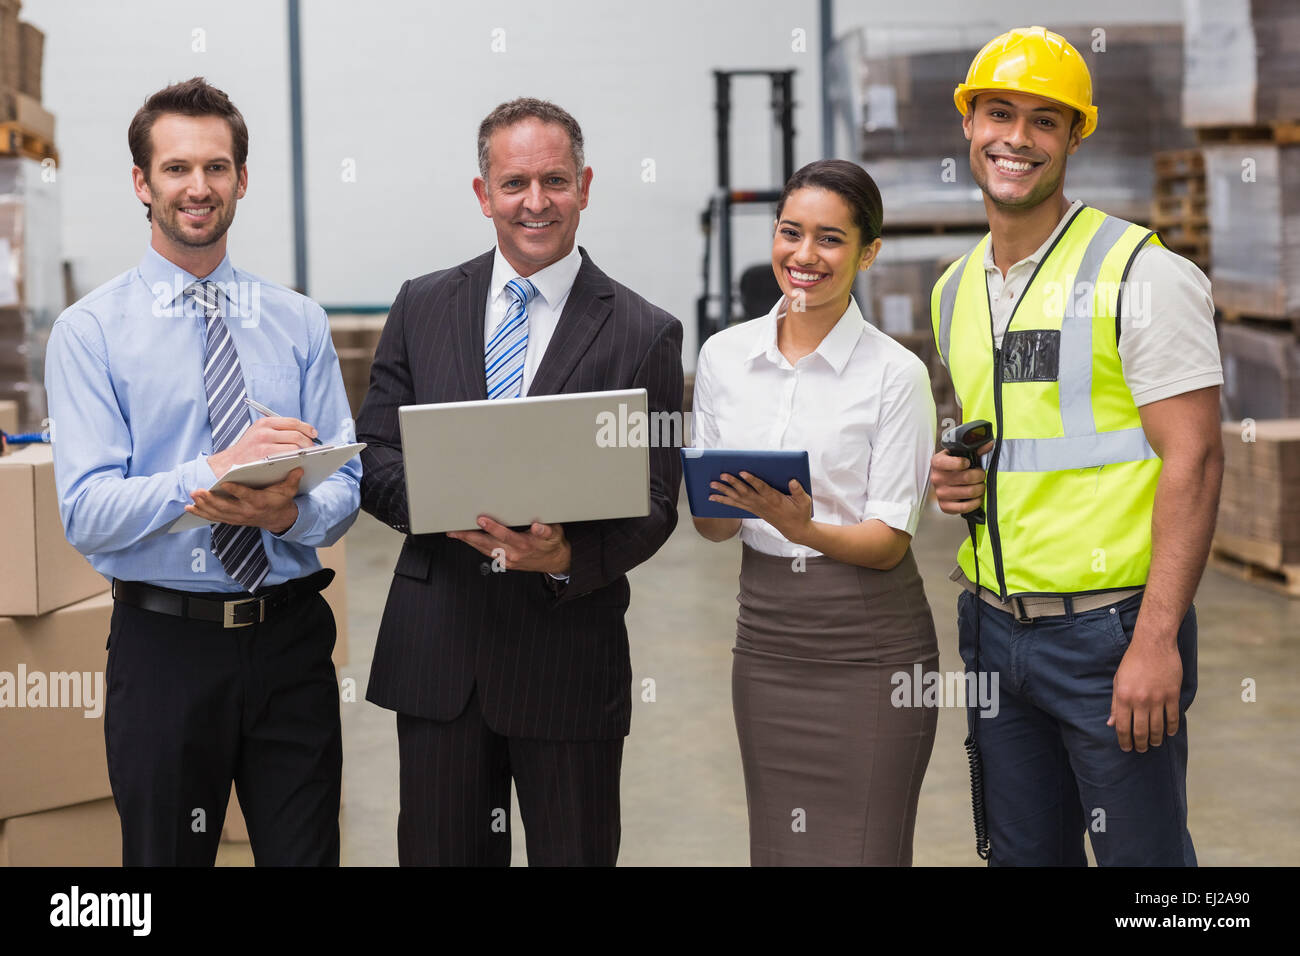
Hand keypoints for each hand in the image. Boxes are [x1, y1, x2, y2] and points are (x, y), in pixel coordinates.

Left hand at [186, 468, 302, 533]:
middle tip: (197, 491)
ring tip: (192, 497)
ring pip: (217, 513)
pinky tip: (190, 507)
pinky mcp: (232, 520)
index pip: (246, 496)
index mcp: (259, 502)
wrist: (279, 519)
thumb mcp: (289, 490)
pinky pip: (214, 518)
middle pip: (226, 506)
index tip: (224, 483)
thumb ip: (292, 479)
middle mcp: (246, 511)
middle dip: (210, 500)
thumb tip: (299, 468)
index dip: (235, 490)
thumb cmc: (281, 500)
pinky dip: (202, 513)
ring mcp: (238, 517)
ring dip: (203, 506)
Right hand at [208, 416, 316, 478]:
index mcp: (265, 423)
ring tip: (309, 456)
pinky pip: (288, 457)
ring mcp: (264, 444)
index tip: (314, 433)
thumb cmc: (249, 450)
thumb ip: (277, 430)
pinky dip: (297, 459)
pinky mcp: (264, 457)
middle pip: (297, 434)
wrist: (228, 464)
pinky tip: (300, 462)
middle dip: (308, 442)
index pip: (292, 422)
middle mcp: (264, 431)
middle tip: (313, 448)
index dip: (307, 428)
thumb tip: (303, 432)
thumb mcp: (259, 433)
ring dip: (305, 452)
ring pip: (295, 447)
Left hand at [447, 517, 571, 574]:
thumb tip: (537, 526)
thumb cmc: (552, 543)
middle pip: (488, 544)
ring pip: (484, 550)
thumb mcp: (555, 534)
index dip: (493, 528)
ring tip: (455, 533)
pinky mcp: (505, 562)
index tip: (481, 519)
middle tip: (455, 530)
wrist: (554, 561)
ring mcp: (508, 559)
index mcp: (525, 545)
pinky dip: (475, 546)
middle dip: (470, 536)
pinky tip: (468, 539)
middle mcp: (514, 553)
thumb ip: (546, 530)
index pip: (506, 535)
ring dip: (469, 542)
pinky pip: (487, 553)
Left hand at [709, 472, 812, 545]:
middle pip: (745, 492)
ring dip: (724, 492)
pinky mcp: (752, 510)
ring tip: (712, 485)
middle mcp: (762, 503)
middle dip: (733, 483)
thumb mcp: (804, 501)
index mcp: (774, 499)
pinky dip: (724, 501)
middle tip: (722, 475)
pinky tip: (713, 497)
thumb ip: (798, 491)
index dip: (752, 480)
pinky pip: (736, 505)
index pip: (761, 488)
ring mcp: (755, 508)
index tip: (743, 472)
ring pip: (737, 499)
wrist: (795, 529)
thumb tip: (792, 480)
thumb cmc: (800, 513)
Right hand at [930, 440, 992, 515]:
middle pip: (967, 477)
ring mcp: (940, 493)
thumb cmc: (954, 467)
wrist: (944, 480)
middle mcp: (936, 478)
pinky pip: (965, 507)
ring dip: (980, 489)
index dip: (965, 463)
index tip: (968, 463)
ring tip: (979, 485)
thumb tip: (989, 444)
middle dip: (980, 476)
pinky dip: (975, 502)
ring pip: (969, 492)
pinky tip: (976, 497)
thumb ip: (975, 449)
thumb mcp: (960, 454)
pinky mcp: (945, 506)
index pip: (953, 462)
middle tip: (981, 475)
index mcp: (937, 462)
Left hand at [1107, 627, 1182, 751]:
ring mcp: (1158, 698)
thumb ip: (1115, 704)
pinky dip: (1171, 728)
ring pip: (1158, 727)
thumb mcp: (1118, 681)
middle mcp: (1140, 700)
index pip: (1123, 727)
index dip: (1124, 741)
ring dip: (1156, 739)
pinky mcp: (1172, 694)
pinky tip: (1169, 733)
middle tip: (1141, 749)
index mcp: (1124, 697)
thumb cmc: (1132, 662)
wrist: (1153, 644)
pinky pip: (1173, 717)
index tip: (1126, 748)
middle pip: (1141, 731)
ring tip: (1154, 744)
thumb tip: (1111, 724)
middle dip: (1140, 744)